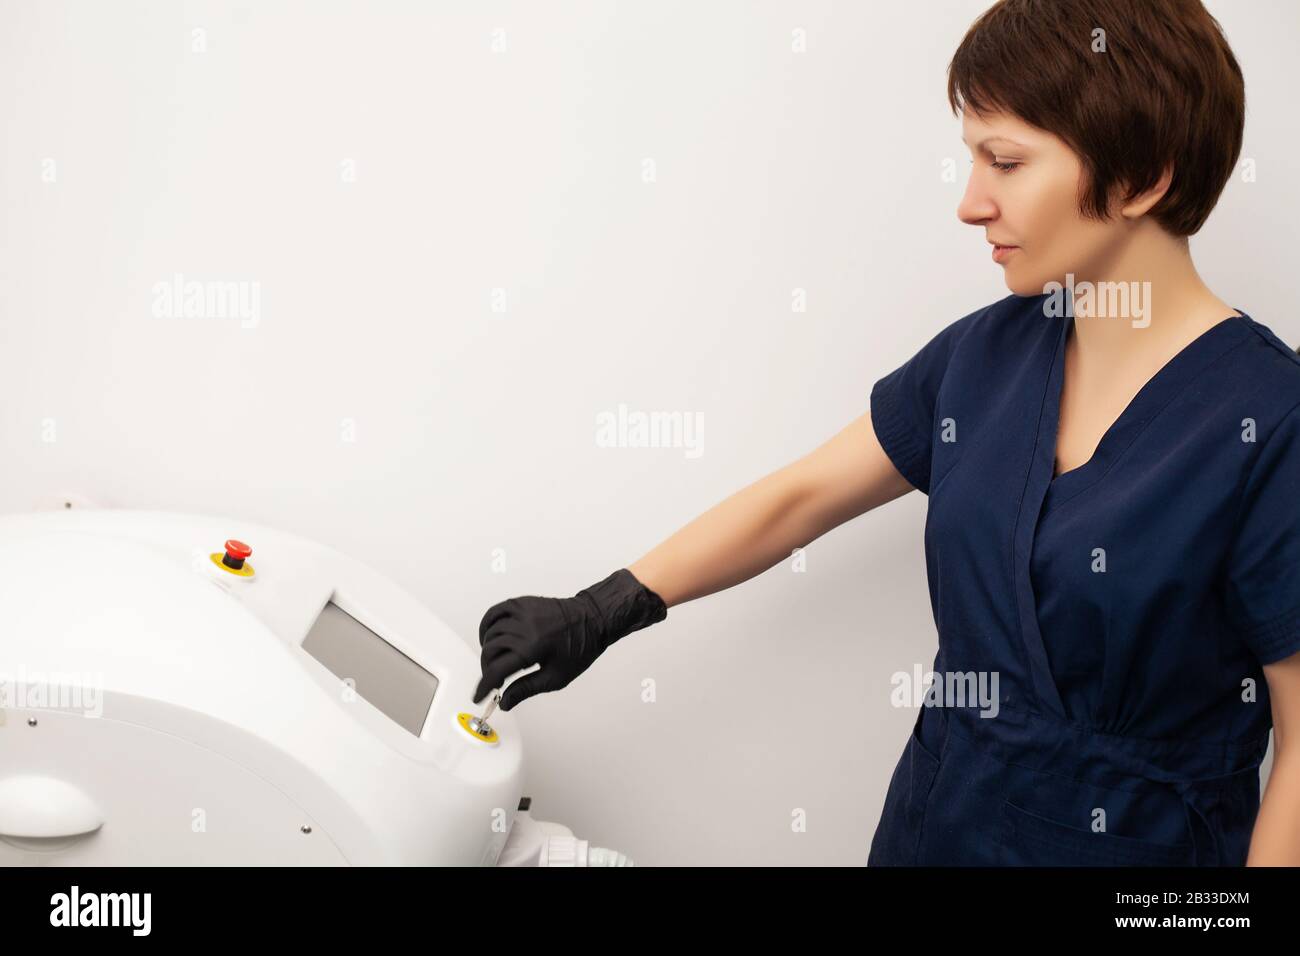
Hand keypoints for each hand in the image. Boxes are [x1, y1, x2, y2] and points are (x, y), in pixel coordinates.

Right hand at [473, 569, 667, 710]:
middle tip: (495, 681)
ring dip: (487, 651)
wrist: (593, 619)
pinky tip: (490, 636)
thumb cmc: (580, 647)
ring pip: (489, 634)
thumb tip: (505, 701)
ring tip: (497, 661)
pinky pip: (494, 612)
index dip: (484, 686)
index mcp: (533, 648)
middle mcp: (524, 628)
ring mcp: (522, 613)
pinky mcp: (522, 603)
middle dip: (487, 670)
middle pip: (489, 652)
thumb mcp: (555, 677)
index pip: (496, 670)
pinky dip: (487, 625)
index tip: (479, 695)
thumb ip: (525, 689)